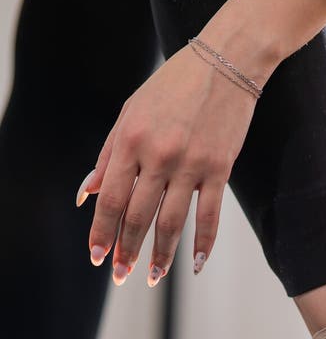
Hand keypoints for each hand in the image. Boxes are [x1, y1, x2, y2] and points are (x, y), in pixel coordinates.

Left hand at [76, 44, 258, 285]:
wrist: (225, 61)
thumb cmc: (173, 86)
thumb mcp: (130, 112)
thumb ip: (108, 155)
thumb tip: (87, 194)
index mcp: (131, 140)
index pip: (110, 198)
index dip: (102, 231)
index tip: (98, 257)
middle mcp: (158, 155)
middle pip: (138, 216)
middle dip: (127, 249)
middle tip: (122, 274)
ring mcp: (191, 164)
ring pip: (172, 222)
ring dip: (161, 255)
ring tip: (154, 277)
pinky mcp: (220, 169)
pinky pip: (210, 216)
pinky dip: (204, 244)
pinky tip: (197, 265)